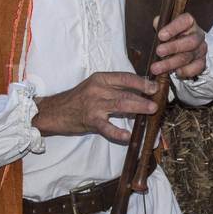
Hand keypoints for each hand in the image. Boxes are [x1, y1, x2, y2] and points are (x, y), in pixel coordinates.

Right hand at [32, 72, 157, 143]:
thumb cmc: (78, 98)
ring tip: (150, 110)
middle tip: (157, 101)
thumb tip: (139, 92)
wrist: (55, 111)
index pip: (125, 77)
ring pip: (120, 105)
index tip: (154, 86)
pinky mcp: (90, 121)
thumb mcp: (95, 87)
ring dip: (138, 108)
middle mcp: (98, 89)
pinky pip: (107, 127)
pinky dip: (118, 132)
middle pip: (125, 92)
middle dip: (144, 96)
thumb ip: (114, 88)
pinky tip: (128, 136)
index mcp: (100, 79)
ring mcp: (94, 105)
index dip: (142, 81)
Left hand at [150, 12, 206, 78]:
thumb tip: (157, 22)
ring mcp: (201, 49)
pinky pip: (197, 68)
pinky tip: (176, 73)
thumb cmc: (173, 36)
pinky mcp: (202, 62)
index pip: (184, 21)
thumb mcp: (166, 28)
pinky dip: (186, 71)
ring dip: (172, 63)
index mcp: (189, 23)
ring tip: (157, 68)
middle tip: (158, 52)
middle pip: (190, 41)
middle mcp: (198, 35)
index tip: (160, 35)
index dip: (173, 28)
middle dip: (173, 47)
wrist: (184, 49)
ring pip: (189, 56)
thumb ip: (161, 24)